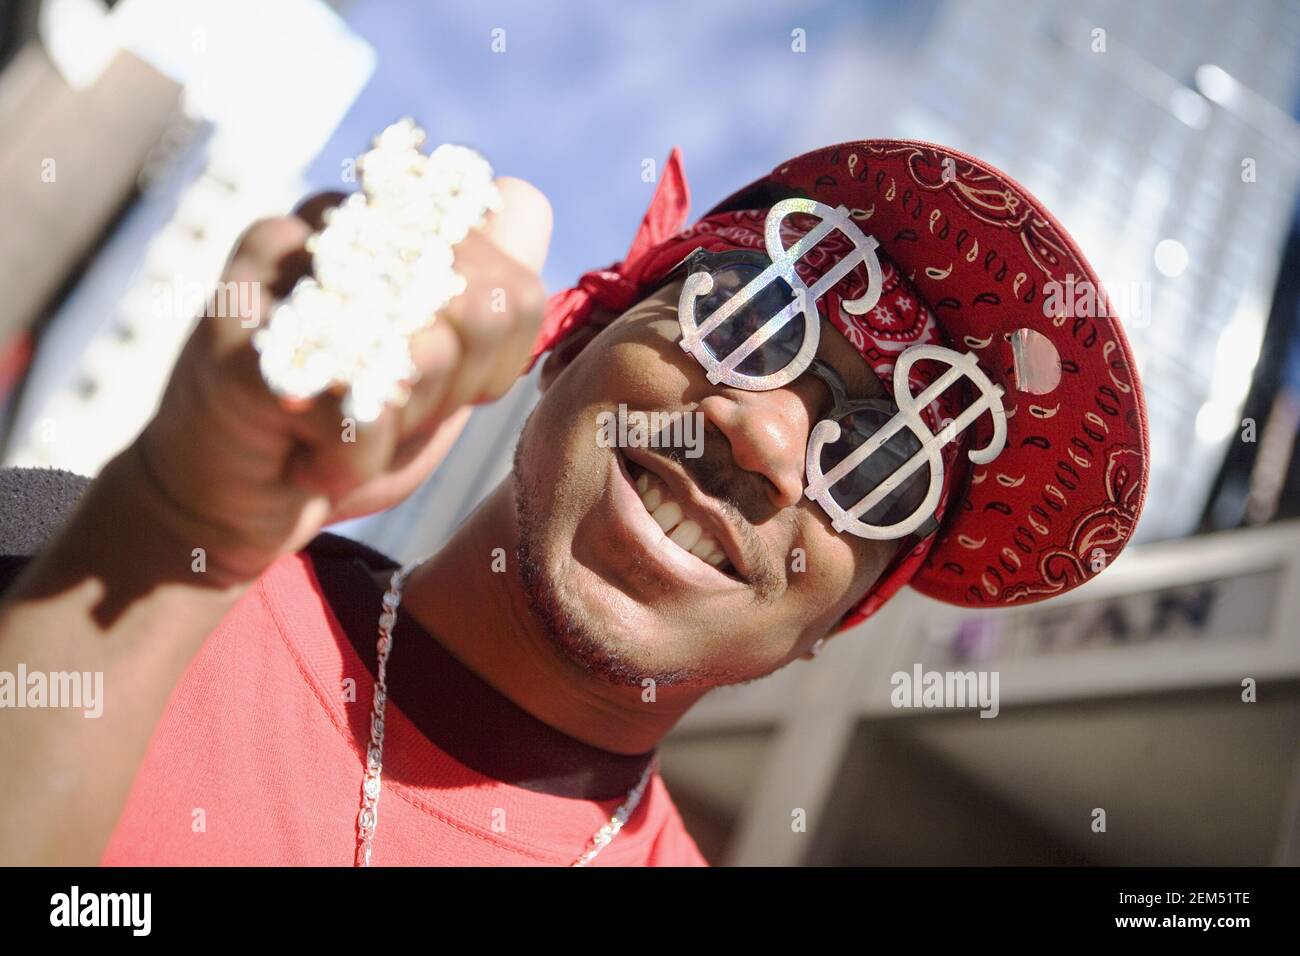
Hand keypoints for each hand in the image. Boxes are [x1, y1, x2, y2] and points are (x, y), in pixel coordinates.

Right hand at [132, 178, 551, 582]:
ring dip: (400, 426)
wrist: (226, 499)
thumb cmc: (339, 425)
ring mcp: (277, 280)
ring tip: (338, 430)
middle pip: (479, 305)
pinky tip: (308, 460)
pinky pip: (363, 408)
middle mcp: (326, 226)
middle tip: (381, 409)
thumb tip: (523, 195)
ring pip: (427, 351)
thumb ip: (487, 292)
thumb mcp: (437, 364)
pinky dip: (354, 461)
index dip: (494, 360)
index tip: (435, 387)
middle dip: (450, 391)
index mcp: (378, 221)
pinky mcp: (242, 353)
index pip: (507, 281)